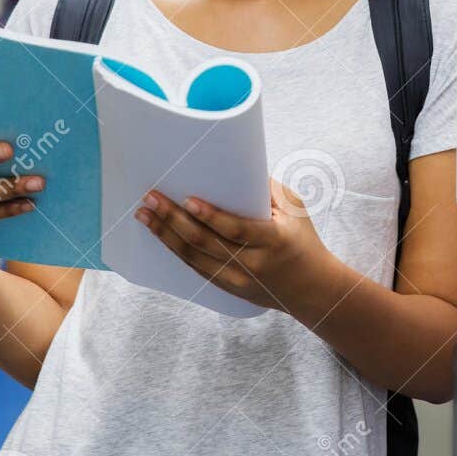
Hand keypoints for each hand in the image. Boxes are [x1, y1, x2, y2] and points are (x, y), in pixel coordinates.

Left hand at [133, 179, 343, 316]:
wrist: (312, 289)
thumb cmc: (303, 238)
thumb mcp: (295, 209)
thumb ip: (266, 189)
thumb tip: (231, 166)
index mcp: (273, 241)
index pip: (237, 230)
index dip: (210, 216)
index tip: (187, 199)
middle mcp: (253, 264)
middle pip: (206, 243)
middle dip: (173, 219)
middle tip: (151, 198)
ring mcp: (237, 280)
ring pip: (194, 258)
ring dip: (165, 234)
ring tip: (144, 214)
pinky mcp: (227, 288)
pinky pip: (195, 268)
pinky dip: (175, 250)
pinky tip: (160, 233)